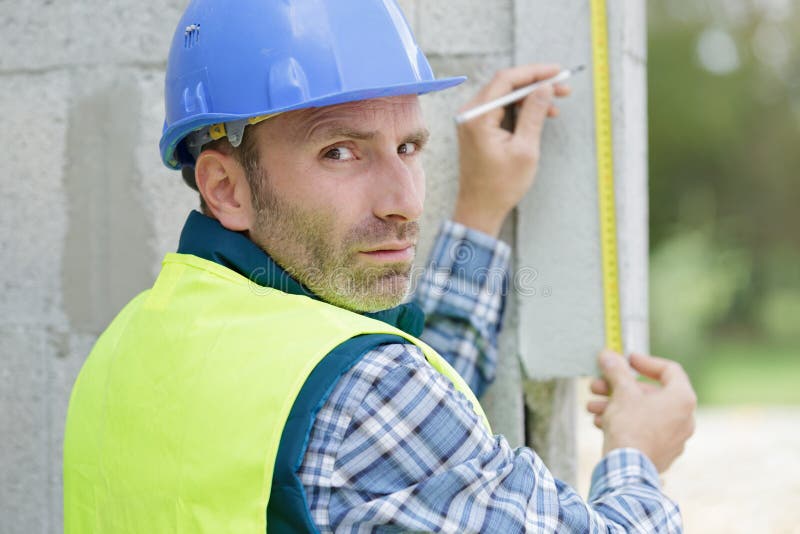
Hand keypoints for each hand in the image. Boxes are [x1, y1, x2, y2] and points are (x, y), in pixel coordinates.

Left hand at [453, 64, 570, 236]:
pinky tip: (541, 114)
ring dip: (530, 97)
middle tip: (563, 88)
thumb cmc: (500, 185)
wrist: (480, 209)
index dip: (534, 72)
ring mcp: (472, 121)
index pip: (506, 80)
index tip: (557, 72)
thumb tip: (545, 87)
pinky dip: (520, 109)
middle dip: (535, 84)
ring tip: (557, 104)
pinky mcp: (477, 128)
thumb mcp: (525, 149)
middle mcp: (469, 114)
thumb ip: (534, 114)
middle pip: (505, 85)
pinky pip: (500, 109)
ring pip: (505, 96)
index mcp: (477, 117)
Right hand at [586, 350, 696, 472]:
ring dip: (616, 405)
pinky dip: (623, 423)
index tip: (627, 360)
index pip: (670, 370)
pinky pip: (642, 430)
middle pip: (650, 393)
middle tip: (599, 384)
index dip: (646, 362)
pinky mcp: (661, 453)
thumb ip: (616, 370)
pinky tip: (600, 422)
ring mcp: (674, 438)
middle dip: (620, 387)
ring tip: (592, 405)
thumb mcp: (621, 392)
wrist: (628, 471)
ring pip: (643, 413)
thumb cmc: (631, 427)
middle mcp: (684, 418)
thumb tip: (607, 354)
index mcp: (682, 399)